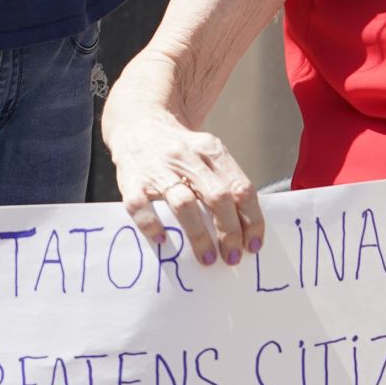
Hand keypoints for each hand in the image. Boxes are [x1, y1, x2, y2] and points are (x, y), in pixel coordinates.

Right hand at [105, 97, 262, 266]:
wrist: (138, 125)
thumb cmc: (181, 152)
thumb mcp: (208, 155)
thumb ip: (225, 182)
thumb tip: (246, 226)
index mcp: (212, 151)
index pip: (241, 188)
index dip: (251, 219)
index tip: (253, 245)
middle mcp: (188, 157)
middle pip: (218, 196)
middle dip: (230, 231)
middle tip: (233, 257)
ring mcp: (159, 169)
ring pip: (184, 204)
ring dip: (199, 236)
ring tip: (208, 259)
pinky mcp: (132, 182)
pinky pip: (141, 207)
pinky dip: (152, 225)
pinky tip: (162, 240)